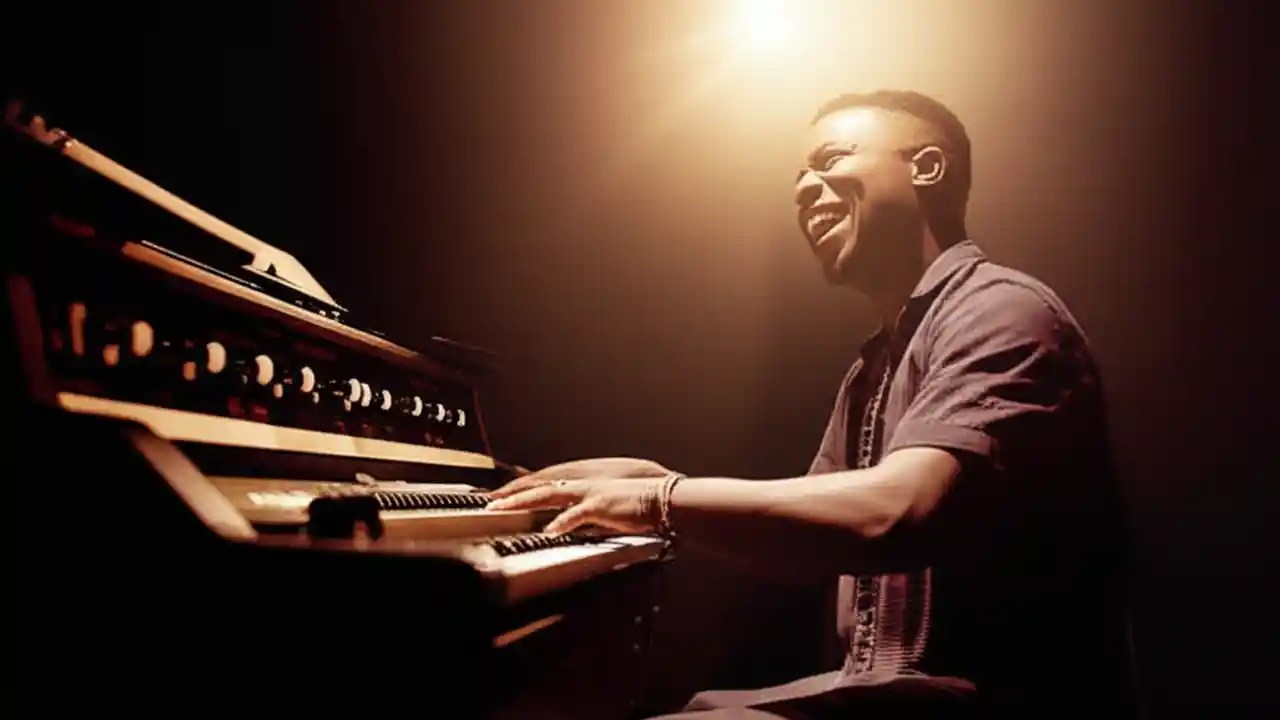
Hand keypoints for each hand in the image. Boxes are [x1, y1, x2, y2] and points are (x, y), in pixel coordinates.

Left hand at [486, 476, 665, 533]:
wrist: (664, 498)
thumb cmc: (639, 504)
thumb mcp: (605, 508)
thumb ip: (584, 514)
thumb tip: (565, 525)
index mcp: (582, 485)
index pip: (544, 484)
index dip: (521, 490)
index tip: (500, 497)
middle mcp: (582, 484)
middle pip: (539, 486)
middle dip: (512, 494)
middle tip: (489, 502)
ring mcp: (590, 493)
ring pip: (548, 495)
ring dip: (523, 501)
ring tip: (502, 508)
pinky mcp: (602, 505)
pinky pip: (577, 514)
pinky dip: (562, 522)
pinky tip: (549, 531)